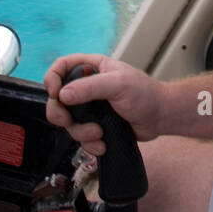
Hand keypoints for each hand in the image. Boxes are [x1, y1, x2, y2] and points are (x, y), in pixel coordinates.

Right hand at [43, 53, 164, 154]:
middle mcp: (87, 87)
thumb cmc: (145, 93)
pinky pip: (81, 138)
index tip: (55, 93)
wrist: (160, 117)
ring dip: (81, 132)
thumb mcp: (117, 84)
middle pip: (57, 99)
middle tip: (66, 121)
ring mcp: (90, 108)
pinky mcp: (96, 126)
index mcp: (91, 68)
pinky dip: (90, 144)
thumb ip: (90, 87)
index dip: (52, 79)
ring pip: (69, 122)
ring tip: (99, 133)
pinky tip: (103, 144)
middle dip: (59, 113)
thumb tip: (63, 95)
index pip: (61, 67)